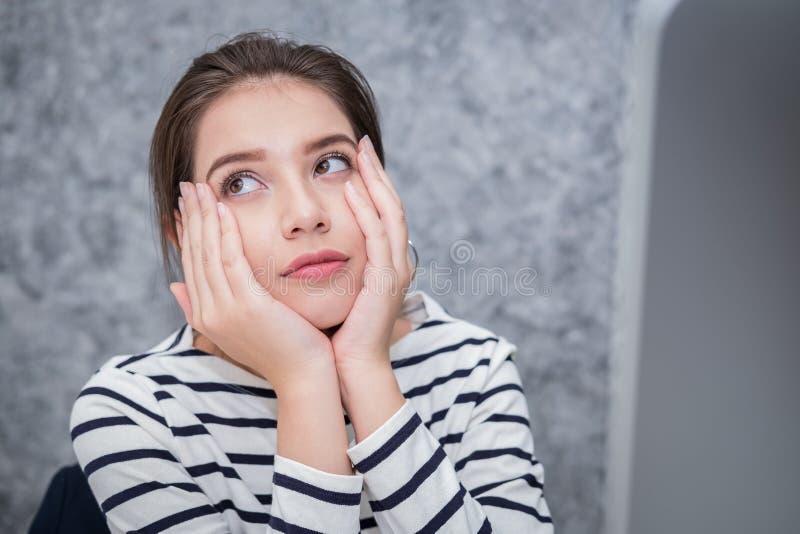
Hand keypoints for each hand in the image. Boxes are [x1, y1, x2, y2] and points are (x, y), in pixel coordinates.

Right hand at [169, 180, 335, 395]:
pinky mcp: (246, 306)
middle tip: (188, 185)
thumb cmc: (283, 349)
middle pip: (194, 254)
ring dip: (203, 216)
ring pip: (207, 252)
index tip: (187, 206)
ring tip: (200, 187)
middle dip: (190, 217)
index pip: (190, 265)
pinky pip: (230, 259)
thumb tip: (176, 287)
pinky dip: (225, 232)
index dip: (187, 232)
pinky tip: (223, 209)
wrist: (306, 377)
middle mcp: (207, 313)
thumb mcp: (239, 327)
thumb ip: (210, 305)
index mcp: (204, 317)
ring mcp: (224, 311)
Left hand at [330, 135, 414, 377]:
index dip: (370, 183)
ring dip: (375, 181)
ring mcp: (394, 270)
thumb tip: (299, 249)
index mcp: (383, 263)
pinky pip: (379, 236)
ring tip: (360, 154)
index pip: (380, 213)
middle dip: (376, 173)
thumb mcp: (332, 290)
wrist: (347, 369)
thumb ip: (325, 265)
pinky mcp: (385, 280)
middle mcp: (394, 262)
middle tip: (360, 143)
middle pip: (390, 205)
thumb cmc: (335, 334)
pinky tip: (352, 190)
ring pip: (390, 213)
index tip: (351, 158)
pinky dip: (367, 211)